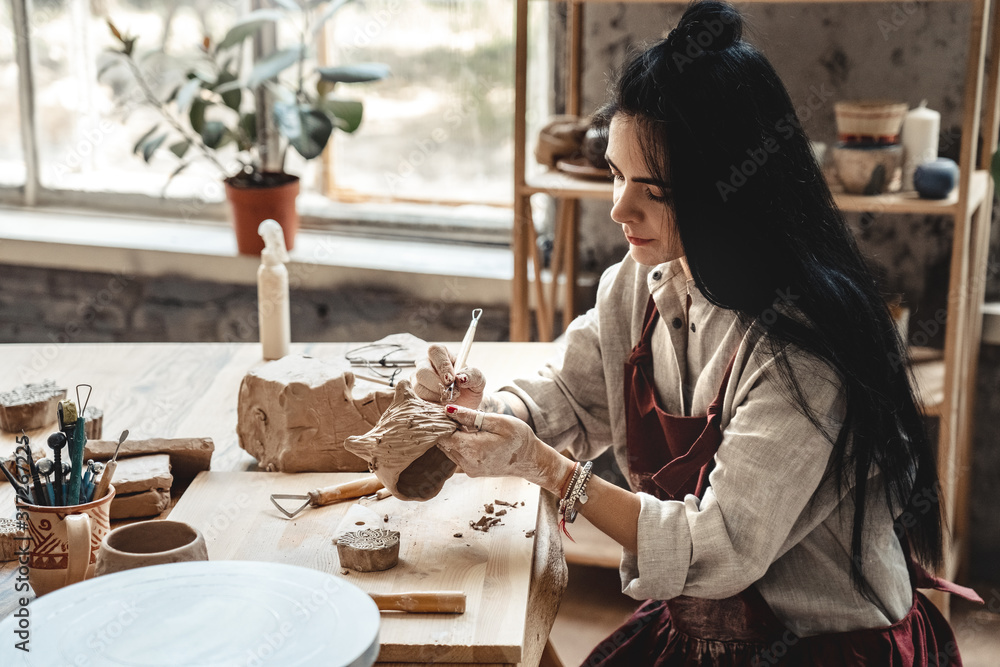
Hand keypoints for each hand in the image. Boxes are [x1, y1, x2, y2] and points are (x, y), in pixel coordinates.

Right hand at [412, 343, 484, 407]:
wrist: (465, 406)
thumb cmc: (469, 388)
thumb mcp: (478, 381)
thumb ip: (473, 375)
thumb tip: (461, 377)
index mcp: (442, 354)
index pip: (436, 351)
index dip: (442, 365)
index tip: (452, 379)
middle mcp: (426, 364)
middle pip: (422, 371)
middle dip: (437, 385)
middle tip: (452, 394)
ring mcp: (418, 379)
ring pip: (419, 387)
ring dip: (436, 396)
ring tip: (451, 400)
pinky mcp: (415, 394)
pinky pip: (418, 400)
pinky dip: (432, 404)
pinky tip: (443, 405)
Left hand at [439, 404, 570, 491]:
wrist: (529, 460)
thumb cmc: (518, 438)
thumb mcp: (498, 422)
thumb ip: (471, 416)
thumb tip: (448, 410)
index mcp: (474, 449)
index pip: (443, 435)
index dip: (441, 422)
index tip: (444, 410)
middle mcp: (468, 463)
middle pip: (443, 443)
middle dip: (444, 428)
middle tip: (451, 413)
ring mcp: (469, 469)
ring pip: (447, 449)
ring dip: (450, 436)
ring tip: (460, 422)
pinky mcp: (471, 471)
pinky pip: (455, 455)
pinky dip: (457, 444)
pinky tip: (465, 433)